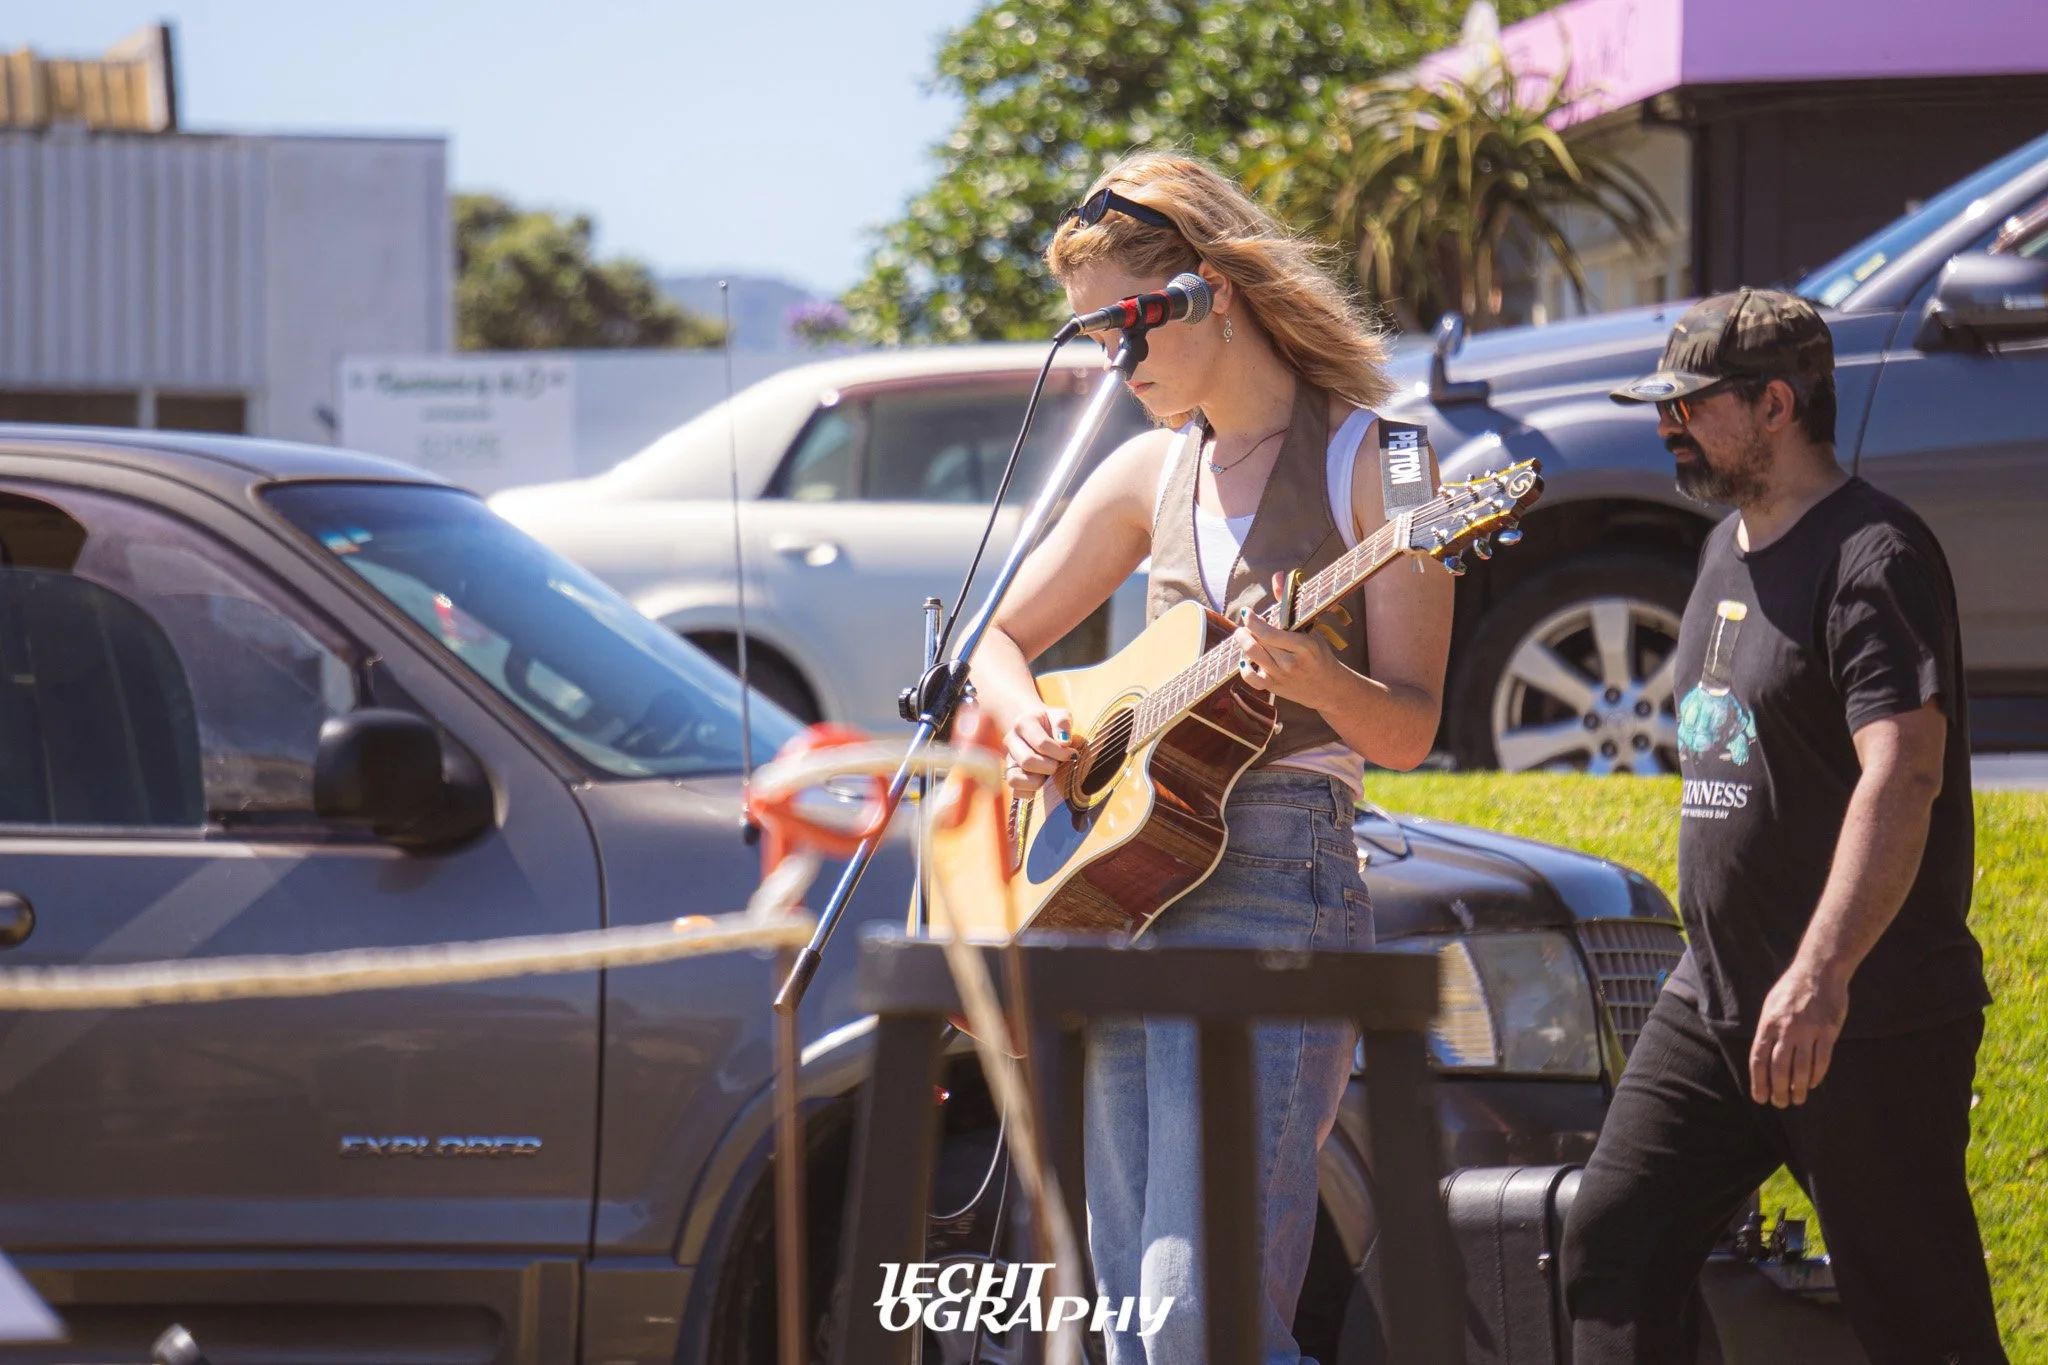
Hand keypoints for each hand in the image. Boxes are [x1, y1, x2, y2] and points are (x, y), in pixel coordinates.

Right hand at [1003, 706, 1074, 793]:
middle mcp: (1010, 740)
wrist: (1036, 727)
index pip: (1041, 744)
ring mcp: (1008, 758)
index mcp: (1023, 723)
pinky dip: (1029, 791)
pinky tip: (1041, 782)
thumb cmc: (1051, 723)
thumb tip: (1064, 742)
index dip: (1060, 753)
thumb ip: (1063, 723)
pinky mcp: (1010, 774)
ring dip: (1037, 781)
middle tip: (1059, 763)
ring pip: (1014, 778)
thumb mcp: (1060, 715)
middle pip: (1027, 761)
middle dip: (1050, 766)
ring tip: (1047, 774)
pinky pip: (1014, 790)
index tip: (1072, 754)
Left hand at [1232, 592, 1341, 709]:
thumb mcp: (1309, 628)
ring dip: (1242, 643)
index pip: (1269, 633)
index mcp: (1303, 645)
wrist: (1329, 687)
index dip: (1252, 621)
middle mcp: (1291, 662)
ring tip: (1243, 636)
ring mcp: (1281, 676)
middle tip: (1245, 625)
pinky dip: (1244, 667)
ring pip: (1251, 657)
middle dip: (1245, 631)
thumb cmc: (1319, 654)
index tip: (1246, 612)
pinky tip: (1246, 659)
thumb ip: (1288, 603)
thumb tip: (1277, 576)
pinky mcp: (1274, 688)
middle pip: (1257, 643)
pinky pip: (1250, 679)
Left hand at [1749, 960, 1849, 1106]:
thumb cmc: (1791, 990)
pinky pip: (1821, 1060)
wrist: (1819, 971)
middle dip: (1778, 1090)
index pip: (1759, 1059)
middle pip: (1779, 1068)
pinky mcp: (1828, 1031)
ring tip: (1797, 1099)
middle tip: (1780, 1103)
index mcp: (1768, 1023)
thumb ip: (1767, 1031)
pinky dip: (1816, 1075)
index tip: (1760, 1098)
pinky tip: (1812, 1084)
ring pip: (1801, 1068)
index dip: (1759, 1081)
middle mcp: (1786, 1029)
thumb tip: (1763, 1060)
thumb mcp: (1770, 1006)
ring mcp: (1808, 1030)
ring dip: (1798, 1088)